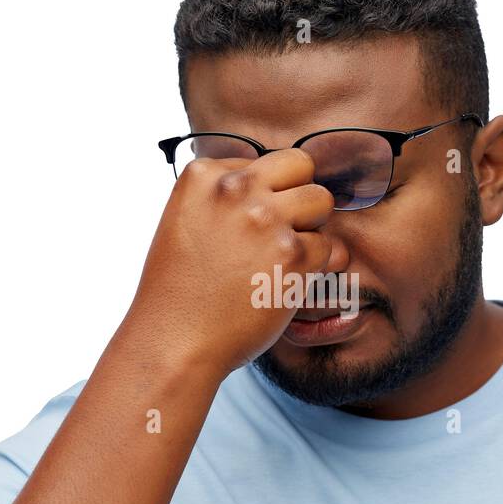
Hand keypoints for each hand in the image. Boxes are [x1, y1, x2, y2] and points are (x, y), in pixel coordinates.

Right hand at [124, 148, 334, 377]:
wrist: (174, 341)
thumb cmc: (179, 290)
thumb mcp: (186, 220)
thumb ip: (224, 195)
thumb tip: (277, 186)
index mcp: (203, 174)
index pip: (263, 162)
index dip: (264, 194)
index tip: (244, 228)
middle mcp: (236, 188)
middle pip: (300, 166)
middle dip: (297, 198)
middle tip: (277, 235)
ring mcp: (266, 219)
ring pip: (321, 201)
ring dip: (310, 229)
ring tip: (280, 259)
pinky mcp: (293, 254)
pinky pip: (328, 246)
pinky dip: (314, 267)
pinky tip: (283, 284)